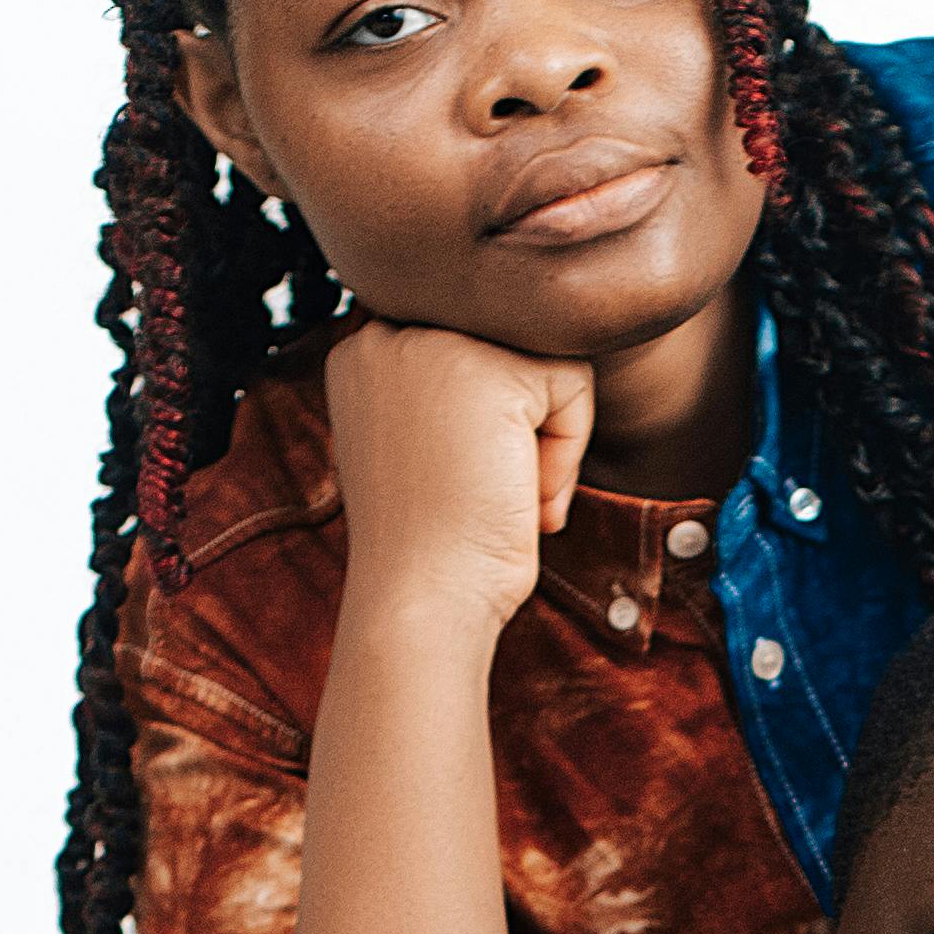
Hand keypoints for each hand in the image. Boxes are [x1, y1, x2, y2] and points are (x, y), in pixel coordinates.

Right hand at [321, 319, 597, 651]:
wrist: (420, 599)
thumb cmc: (430, 544)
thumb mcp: (420, 444)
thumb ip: (450, 388)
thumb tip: (528, 361)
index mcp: (361, 352)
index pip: (467, 344)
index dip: (489, 417)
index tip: (463, 482)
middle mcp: (386, 335)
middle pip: (506, 346)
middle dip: (519, 424)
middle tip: (489, 493)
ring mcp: (434, 344)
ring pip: (543, 361)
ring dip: (546, 438)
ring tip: (509, 495)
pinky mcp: (489, 368)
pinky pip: (572, 383)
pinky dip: (568, 449)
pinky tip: (526, 495)